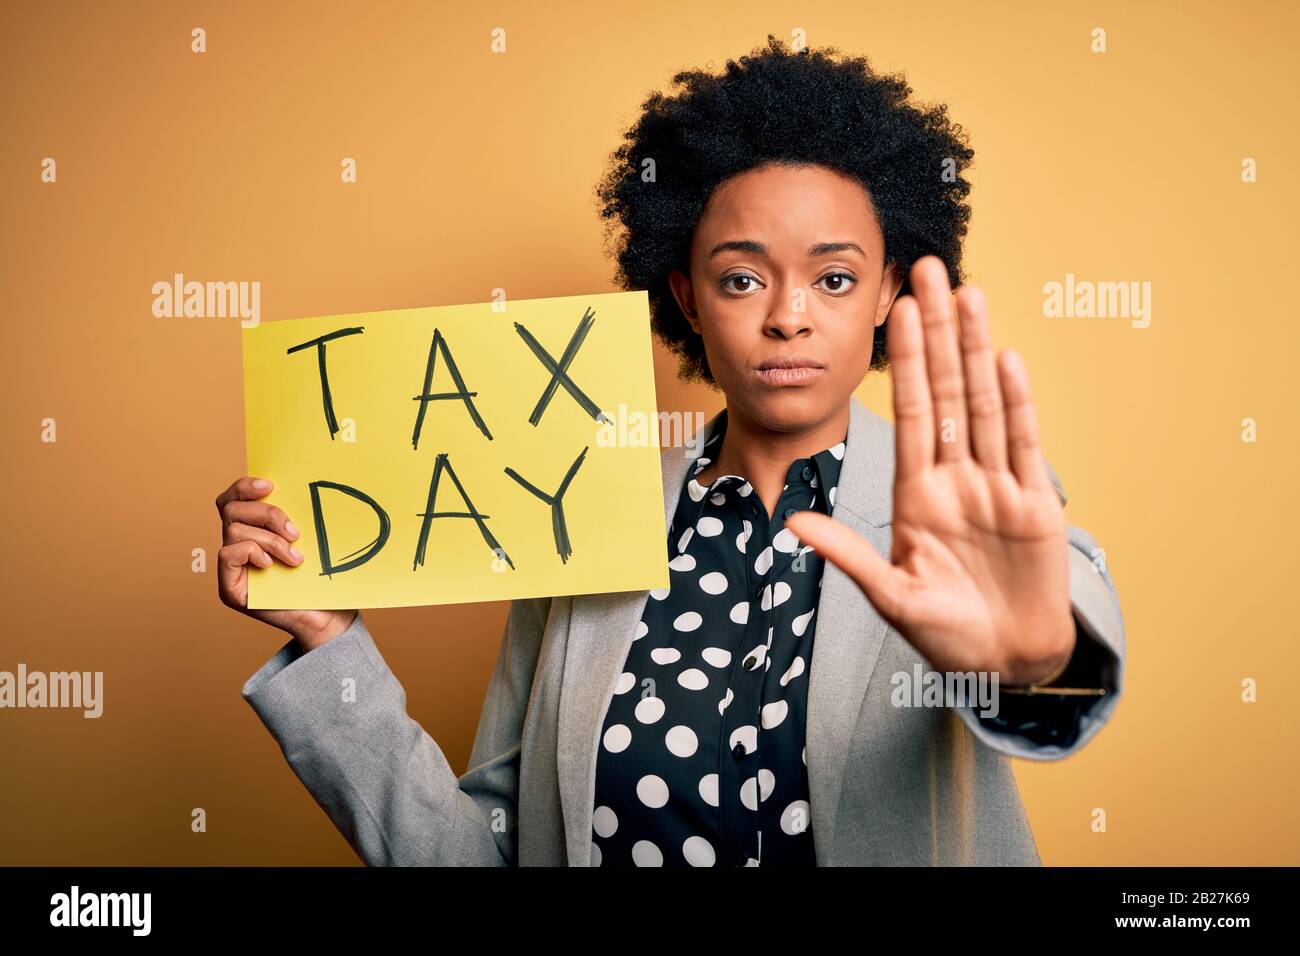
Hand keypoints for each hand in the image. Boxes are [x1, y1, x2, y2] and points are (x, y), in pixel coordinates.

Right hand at [215, 476, 356, 650]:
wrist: (328, 617)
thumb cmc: (321, 578)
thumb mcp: (311, 540)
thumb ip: (294, 516)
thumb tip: (297, 486)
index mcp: (252, 529)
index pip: (233, 498)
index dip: (245, 486)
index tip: (270, 485)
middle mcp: (236, 546)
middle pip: (230, 508)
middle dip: (266, 514)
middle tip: (294, 533)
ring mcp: (231, 568)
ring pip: (233, 529)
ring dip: (269, 540)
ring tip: (294, 558)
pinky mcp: (229, 589)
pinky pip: (228, 553)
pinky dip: (252, 552)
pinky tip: (271, 565)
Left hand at [785, 256, 1074, 684]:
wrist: (1007, 661)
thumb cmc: (946, 632)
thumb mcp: (891, 594)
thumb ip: (848, 555)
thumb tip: (791, 522)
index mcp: (916, 493)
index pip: (910, 411)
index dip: (904, 360)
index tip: (895, 308)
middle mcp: (956, 477)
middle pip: (946, 390)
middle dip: (937, 332)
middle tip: (929, 270)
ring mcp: (996, 485)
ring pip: (985, 403)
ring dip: (977, 349)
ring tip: (970, 293)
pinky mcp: (1034, 504)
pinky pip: (1024, 445)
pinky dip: (1018, 403)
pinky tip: (1006, 359)